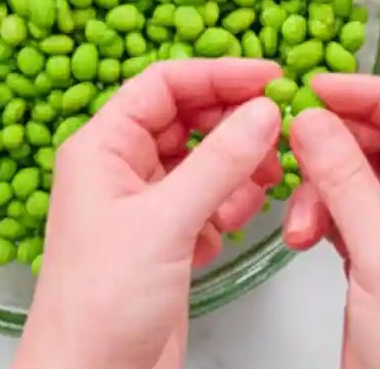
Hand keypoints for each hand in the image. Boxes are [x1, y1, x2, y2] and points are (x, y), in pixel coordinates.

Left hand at [14, 59, 282, 368]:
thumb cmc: (99, 305)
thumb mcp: (166, 222)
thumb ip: (219, 163)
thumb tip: (263, 111)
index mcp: (101, 148)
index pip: (164, 84)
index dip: (218, 75)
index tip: (271, 78)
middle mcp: (119, 170)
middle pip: (188, 119)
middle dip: (234, 127)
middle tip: (279, 136)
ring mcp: (143, 206)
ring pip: (202, 162)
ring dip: (236, 171)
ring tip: (261, 189)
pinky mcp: (165, 240)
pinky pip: (207, 201)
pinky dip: (228, 208)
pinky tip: (228, 229)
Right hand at [282, 74, 379, 368]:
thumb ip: (345, 180)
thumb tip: (314, 120)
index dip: (372, 94)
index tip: (320, 88)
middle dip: (336, 146)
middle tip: (293, 140)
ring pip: (359, 176)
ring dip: (321, 188)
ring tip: (300, 218)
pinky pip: (345, 209)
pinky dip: (319, 214)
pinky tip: (302, 231)